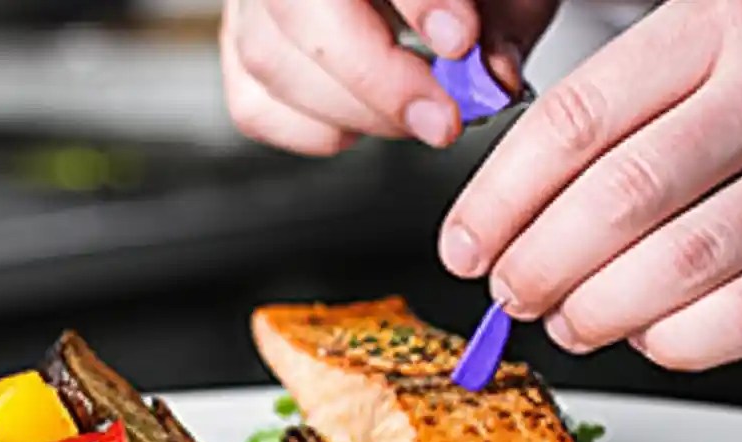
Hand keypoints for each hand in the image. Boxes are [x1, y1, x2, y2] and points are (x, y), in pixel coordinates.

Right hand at [219, 0, 557, 154]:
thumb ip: (502, 18)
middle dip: (378, 80)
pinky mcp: (238, 48)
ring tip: (412, 116)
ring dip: (353, 112)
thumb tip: (488, 78)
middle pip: (299, 14)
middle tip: (441, 117)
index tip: (459, 41)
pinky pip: (254, 105)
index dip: (418, 1)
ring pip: (271, 63)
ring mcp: (249, 5)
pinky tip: (358, 119)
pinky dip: (312, 129)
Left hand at [439, 0, 741, 370]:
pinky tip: (645, 333)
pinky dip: (678, 340)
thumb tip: (490, 228)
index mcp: (707, 28)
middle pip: (621, 198)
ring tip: (567, 320)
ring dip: (600, 311)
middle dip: (541, 265)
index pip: (572, 124)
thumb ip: (593, 121)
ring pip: (681, 261)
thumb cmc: (740, 80)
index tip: (463, 248)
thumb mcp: (672, 57)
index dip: (499, 202)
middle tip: (511, 293)